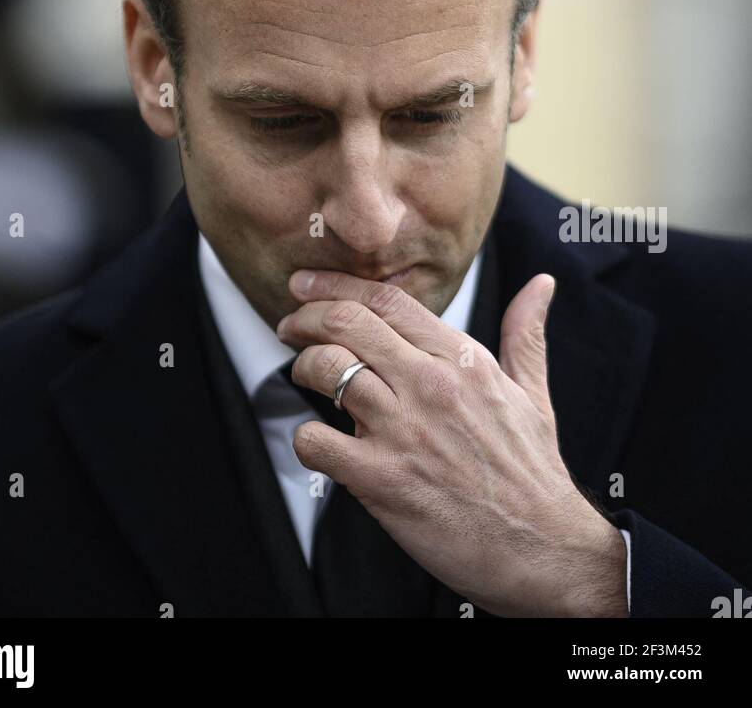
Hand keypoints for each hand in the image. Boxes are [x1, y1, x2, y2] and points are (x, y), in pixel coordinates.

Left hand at [276, 268, 627, 616]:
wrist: (543, 549)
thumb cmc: (533, 473)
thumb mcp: (532, 392)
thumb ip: (525, 333)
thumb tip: (541, 284)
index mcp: (462, 359)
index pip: (387, 299)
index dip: (337, 284)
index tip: (309, 284)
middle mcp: (430, 385)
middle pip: (347, 323)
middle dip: (305, 317)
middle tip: (290, 325)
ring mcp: (404, 431)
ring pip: (328, 370)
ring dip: (302, 367)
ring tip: (302, 375)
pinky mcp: (382, 479)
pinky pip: (316, 442)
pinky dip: (305, 437)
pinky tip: (316, 440)